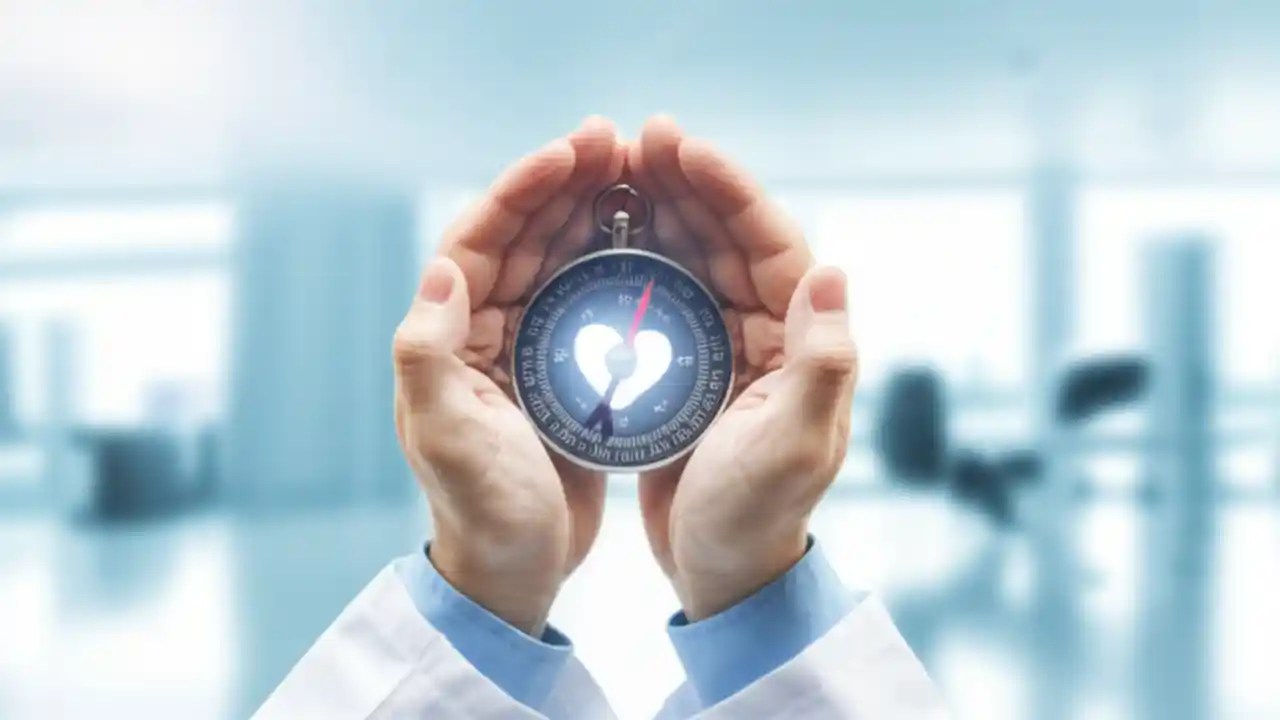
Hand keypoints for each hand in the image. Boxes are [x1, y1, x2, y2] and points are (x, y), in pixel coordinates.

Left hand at [393, 117, 624, 633]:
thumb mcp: (448, 438)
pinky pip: (585, 295)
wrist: (513, 572)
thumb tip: (441, 268)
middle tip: (621, 142)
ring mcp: (521, 347)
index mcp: (449, 336)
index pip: (480, 237)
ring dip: (594, 211)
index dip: (524, 188)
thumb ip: (429, 355)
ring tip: (641, 172)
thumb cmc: (481, 512)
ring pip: (557, 257)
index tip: (575, 151)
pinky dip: (613, 261)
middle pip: (523, 234)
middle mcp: (480, 329)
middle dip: (567, 183)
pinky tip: (651, 240)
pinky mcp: (558, 369)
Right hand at [629, 116, 857, 619]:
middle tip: (634, 141)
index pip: (772, 241)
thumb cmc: (760, 517)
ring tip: (611, 171)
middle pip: (728, 237)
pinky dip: (634, 259)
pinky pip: (661, 294)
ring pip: (692, 257)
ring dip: (656, 211)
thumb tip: (832, 271)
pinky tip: (597, 237)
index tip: (681, 148)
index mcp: (801, 340)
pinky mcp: (687, 367)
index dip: (729, 188)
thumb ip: (819, 364)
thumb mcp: (793, 447)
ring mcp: (726, 346)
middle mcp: (769, 331)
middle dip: (684, 184)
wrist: (722, 573)